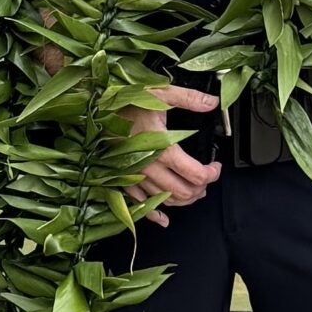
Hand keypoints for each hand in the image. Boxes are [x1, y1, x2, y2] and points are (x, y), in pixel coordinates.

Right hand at [123, 83, 219, 226]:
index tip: (215, 167)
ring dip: (183, 200)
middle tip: (206, 179)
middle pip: (183, 192)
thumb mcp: (160, 94)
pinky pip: (140, 203)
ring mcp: (136, 175)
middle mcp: (149, 166)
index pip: (196, 174)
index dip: (212, 174)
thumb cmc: (126, 102)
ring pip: (165, 200)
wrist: (96, 110)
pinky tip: (163, 218)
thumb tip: (212, 102)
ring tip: (192, 190)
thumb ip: (189, 99)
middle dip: (200, 189)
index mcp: (162, 148)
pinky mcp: (124, 179)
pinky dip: (154, 213)